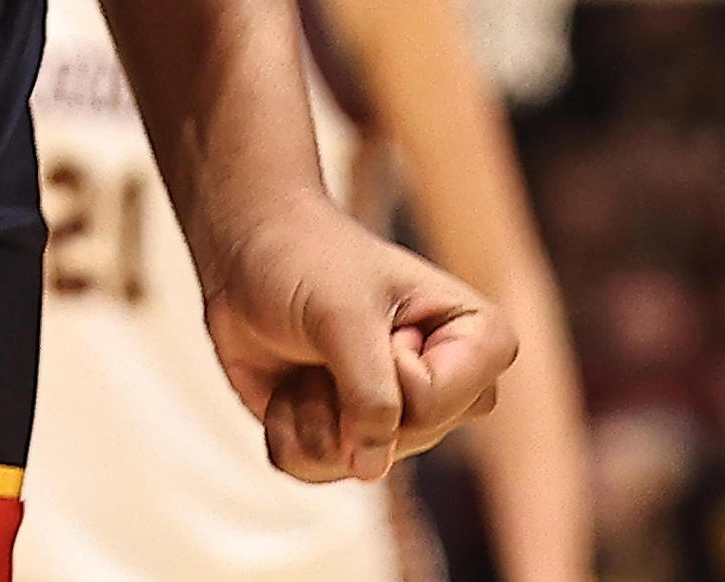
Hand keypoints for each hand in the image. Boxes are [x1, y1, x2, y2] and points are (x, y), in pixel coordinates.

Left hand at [200, 188, 515, 484]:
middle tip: (337, 338)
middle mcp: (447, 385)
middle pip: (402, 440)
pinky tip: (287, 385)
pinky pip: (314, 471)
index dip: (389, 371)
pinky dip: (284, 430)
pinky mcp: (346, 438)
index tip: (378, 320)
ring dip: (310, 412)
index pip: (435, 403)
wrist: (248, 253)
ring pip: (355, 464)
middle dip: (346, 397)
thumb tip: (371, 470)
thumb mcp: (342, 315)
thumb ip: (370, 394)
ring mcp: (397, 417)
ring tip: (312, 357)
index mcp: (476, 337)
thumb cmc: (307, 260)